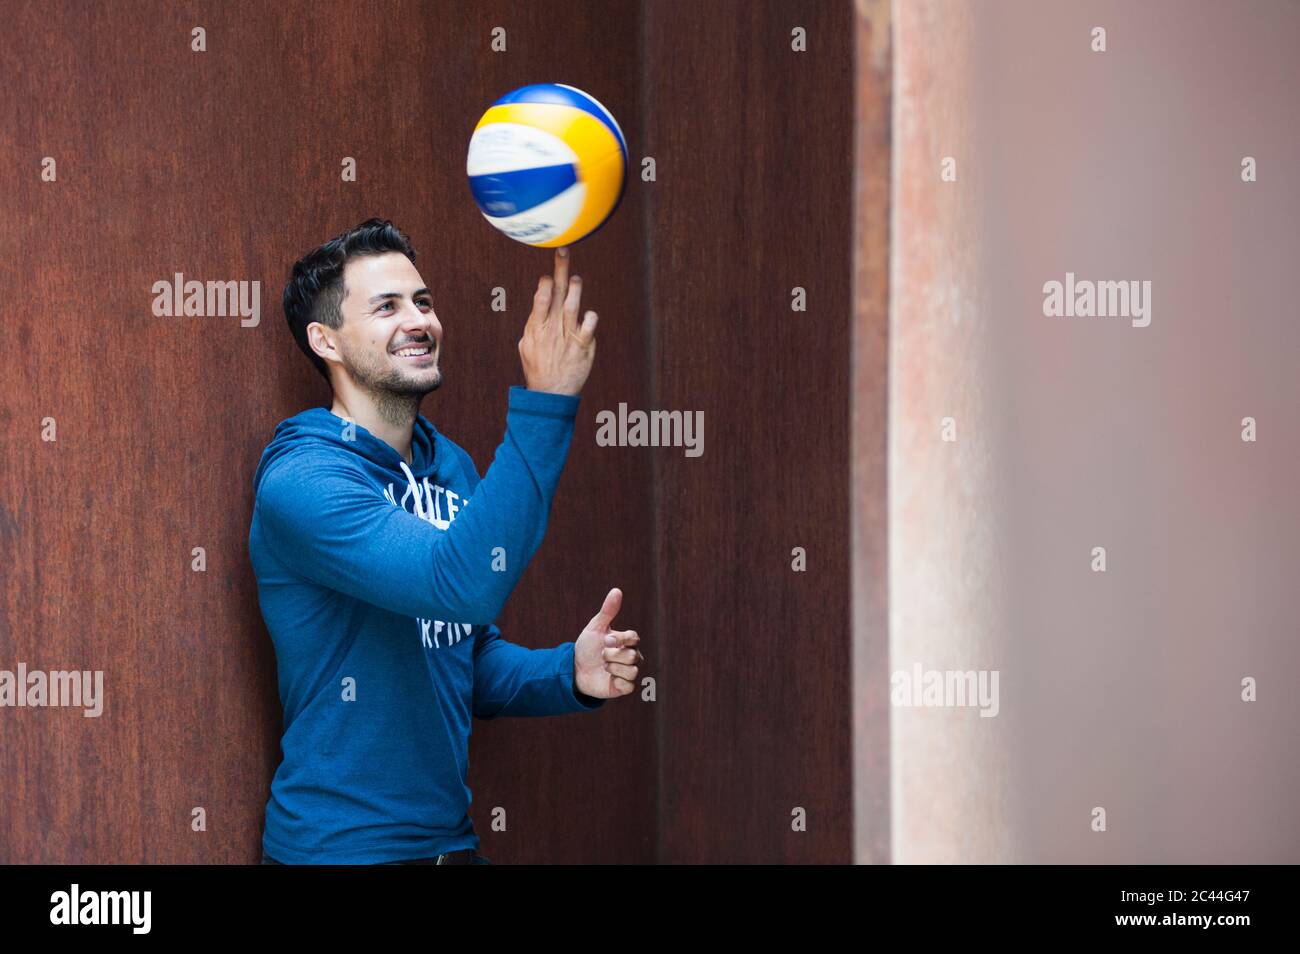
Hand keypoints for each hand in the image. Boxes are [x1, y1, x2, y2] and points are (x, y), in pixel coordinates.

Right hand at [518, 246, 598, 395]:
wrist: (550, 394)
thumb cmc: (538, 368)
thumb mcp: (525, 346)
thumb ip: (532, 325)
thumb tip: (536, 306)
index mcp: (536, 328)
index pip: (540, 300)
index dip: (544, 285)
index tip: (547, 274)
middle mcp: (551, 329)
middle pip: (555, 295)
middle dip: (559, 271)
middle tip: (563, 251)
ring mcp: (567, 337)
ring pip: (571, 307)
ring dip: (575, 290)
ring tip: (576, 278)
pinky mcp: (582, 346)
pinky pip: (588, 327)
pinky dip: (590, 318)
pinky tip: (589, 315)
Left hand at [573, 588, 641, 699]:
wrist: (575, 669)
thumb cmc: (587, 647)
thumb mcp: (595, 628)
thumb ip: (607, 611)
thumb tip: (617, 590)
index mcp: (627, 642)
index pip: (634, 638)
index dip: (619, 639)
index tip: (605, 640)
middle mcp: (632, 656)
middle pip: (632, 656)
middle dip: (612, 655)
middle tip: (601, 656)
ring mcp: (629, 672)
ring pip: (633, 671)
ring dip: (613, 669)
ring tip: (604, 667)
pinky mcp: (624, 688)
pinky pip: (629, 686)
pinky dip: (617, 682)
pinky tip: (608, 678)